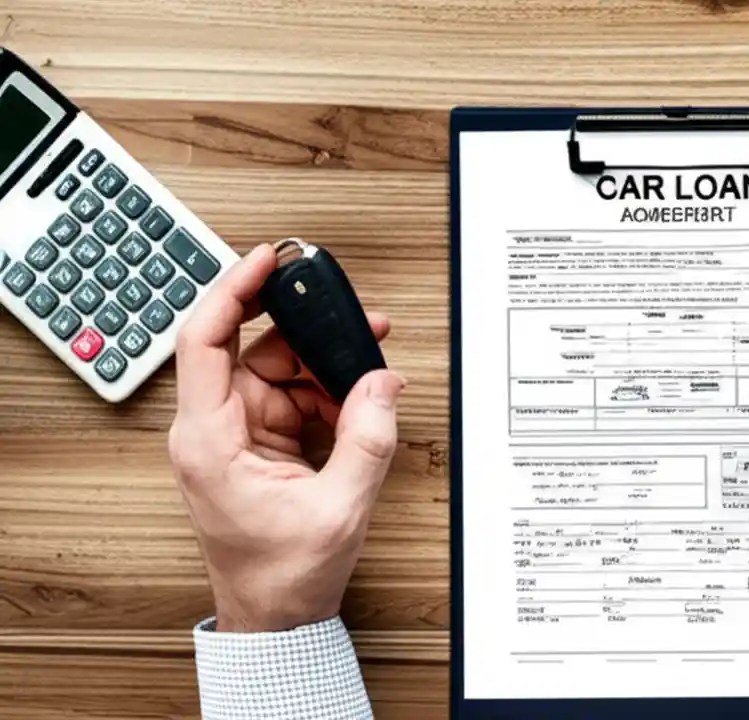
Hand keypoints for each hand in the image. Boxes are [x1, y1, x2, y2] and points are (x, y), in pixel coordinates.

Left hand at [168, 244, 405, 632]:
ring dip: (327, 368)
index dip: (233, 290)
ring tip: (373, 370)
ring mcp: (237, 436)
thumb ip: (366, 439)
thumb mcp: (338, 507)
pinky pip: (295, 399)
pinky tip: (362, 402)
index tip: (266, 259)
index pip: (204, 341)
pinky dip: (330, 396)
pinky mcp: (259, 445)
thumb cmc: (283, 575)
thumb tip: (382, 384)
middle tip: (356, 317)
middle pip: (255, 350)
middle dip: (308, 332)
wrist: (278, 617)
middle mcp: (214, 430)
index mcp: (209, 440)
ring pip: (280, 372)